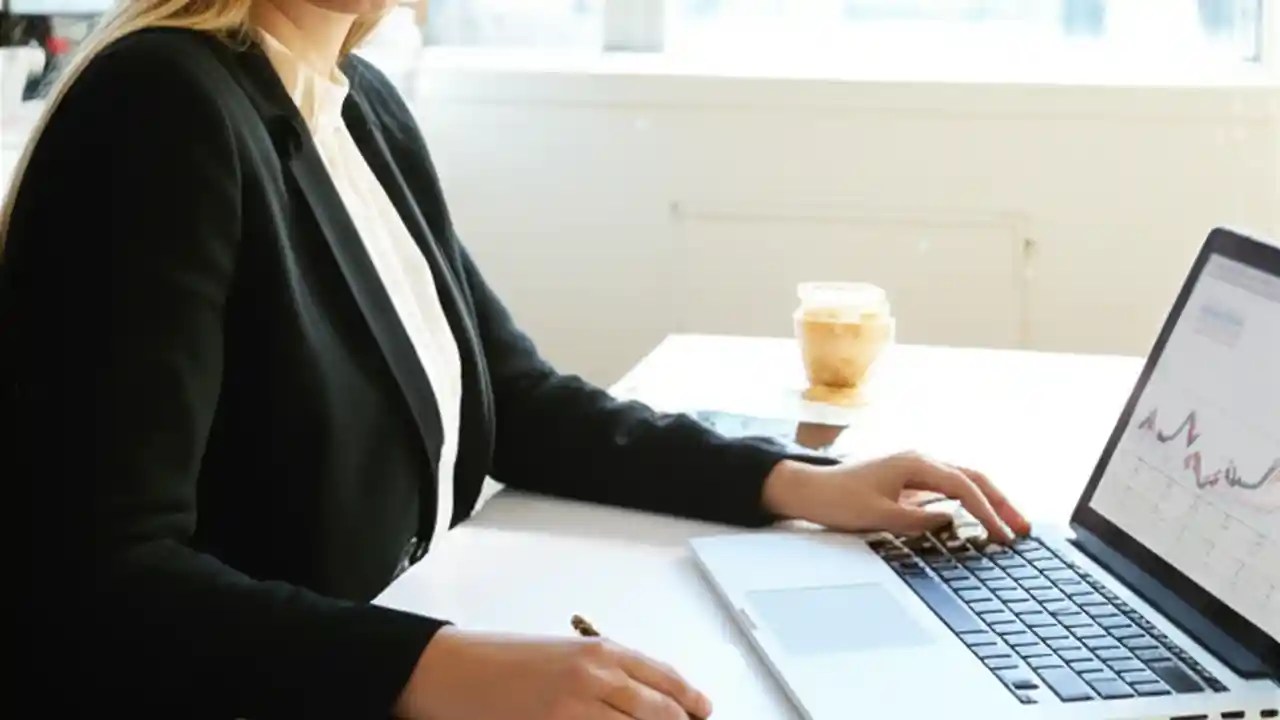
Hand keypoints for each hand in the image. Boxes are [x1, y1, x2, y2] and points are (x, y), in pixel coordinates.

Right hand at [396, 628, 712, 719]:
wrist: (452, 669)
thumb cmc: (505, 662)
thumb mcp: (565, 656)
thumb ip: (608, 676)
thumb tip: (645, 701)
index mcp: (601, 651)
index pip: (666, 680)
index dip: (692, 702)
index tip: (705, 714)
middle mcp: (595, 677)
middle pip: (659, 714)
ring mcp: (574, 708)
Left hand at [761, 452, 1030, 542]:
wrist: (807, 489)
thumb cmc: (836, 500)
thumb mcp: (876, 516)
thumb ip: (915, 521)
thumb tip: (950, 522)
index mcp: (914, 464)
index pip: (963, 487)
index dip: (987, 513)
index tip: (1003, 536)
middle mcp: (919, 461)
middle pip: (972, 478)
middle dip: (1000, 503)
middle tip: (1023, 529)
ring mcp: (916, 470)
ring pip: (963, 482)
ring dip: (988, 502)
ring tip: (1010, 525)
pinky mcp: (910, 481)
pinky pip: (949, 489)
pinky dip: (969, 503)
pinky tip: (979, 519)